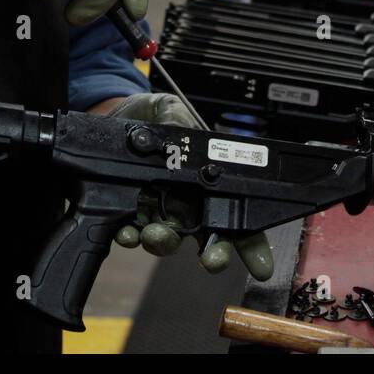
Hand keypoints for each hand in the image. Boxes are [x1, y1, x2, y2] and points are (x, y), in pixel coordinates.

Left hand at [106, 93, 275, 280]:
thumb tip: (179, 131)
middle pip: (208, 238)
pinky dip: (129, 236)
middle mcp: (186, 203)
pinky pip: (131, 233)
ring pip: (168, 240)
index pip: (236, 216)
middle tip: (212, 259)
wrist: (111, 119)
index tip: (262, 265)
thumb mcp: (168, 109)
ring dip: (164, 242)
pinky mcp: (127, 213)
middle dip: (215, 254)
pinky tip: (126, 231)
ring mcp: (157, 211)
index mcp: (206, 181)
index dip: (253, 244)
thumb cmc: (150, 117)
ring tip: (154, 233)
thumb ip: (176, 118)